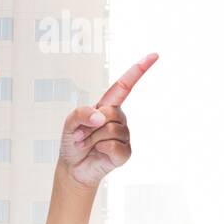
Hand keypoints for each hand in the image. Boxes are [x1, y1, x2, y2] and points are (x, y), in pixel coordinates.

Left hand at [57, 53, 158, 190]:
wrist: (74, 167)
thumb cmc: (73, 142)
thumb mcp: (69, 123)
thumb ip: (81, 113)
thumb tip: (101, 117)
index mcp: (107, 106)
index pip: (124, 85)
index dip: (139, 70)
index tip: (154, 56)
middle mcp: (118, 118)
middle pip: (111, 112)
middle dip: (92, 125)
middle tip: (83, 136)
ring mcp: (124, 135)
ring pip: (111, 130)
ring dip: (93, 139)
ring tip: (90, 145)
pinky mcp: (125, 152)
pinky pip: (114, 146)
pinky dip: (101, 149)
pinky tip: (99, 152)